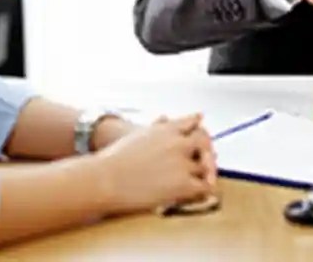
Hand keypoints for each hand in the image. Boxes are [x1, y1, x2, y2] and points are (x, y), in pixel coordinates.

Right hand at [91, 114, 216, 213]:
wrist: (104, 180)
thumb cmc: (112, 161)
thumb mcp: (136, 135)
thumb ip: (155, 127)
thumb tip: (165, 117)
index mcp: (166, 129)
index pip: (193, 122)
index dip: (198, 131)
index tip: (200, 136)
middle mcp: (178, 143)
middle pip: (205, 143)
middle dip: (206, 152)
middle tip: (207, 162)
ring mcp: (182, 163)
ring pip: (206, 167)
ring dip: (205, 173)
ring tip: (202, 181)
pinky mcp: (183, 184)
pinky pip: (204, 187)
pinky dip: (203, 191)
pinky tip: (197, 195)